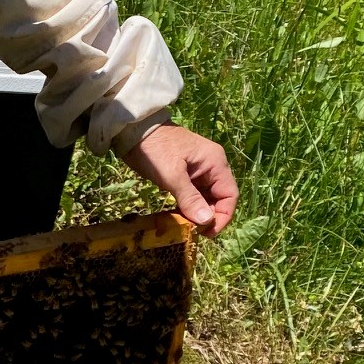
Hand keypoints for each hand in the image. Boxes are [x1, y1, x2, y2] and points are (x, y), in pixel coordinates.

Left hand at [122, 123, 236, 236]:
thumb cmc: (155, 149)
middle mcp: (211, 167)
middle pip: (219, 198)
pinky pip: (192, 195)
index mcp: (215, 163)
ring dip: (197, 214)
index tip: (207, 232)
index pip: (230, 195)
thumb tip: (206, 221)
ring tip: (184, 226)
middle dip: (208, 216)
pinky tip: (177, 217)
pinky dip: (187, 207)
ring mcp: (198, 171)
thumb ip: (190, 198)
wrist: (134, 131)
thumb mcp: (172, 175)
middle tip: (192, 231)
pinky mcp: (185, 176)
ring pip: (205, 199)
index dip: (222, 216)